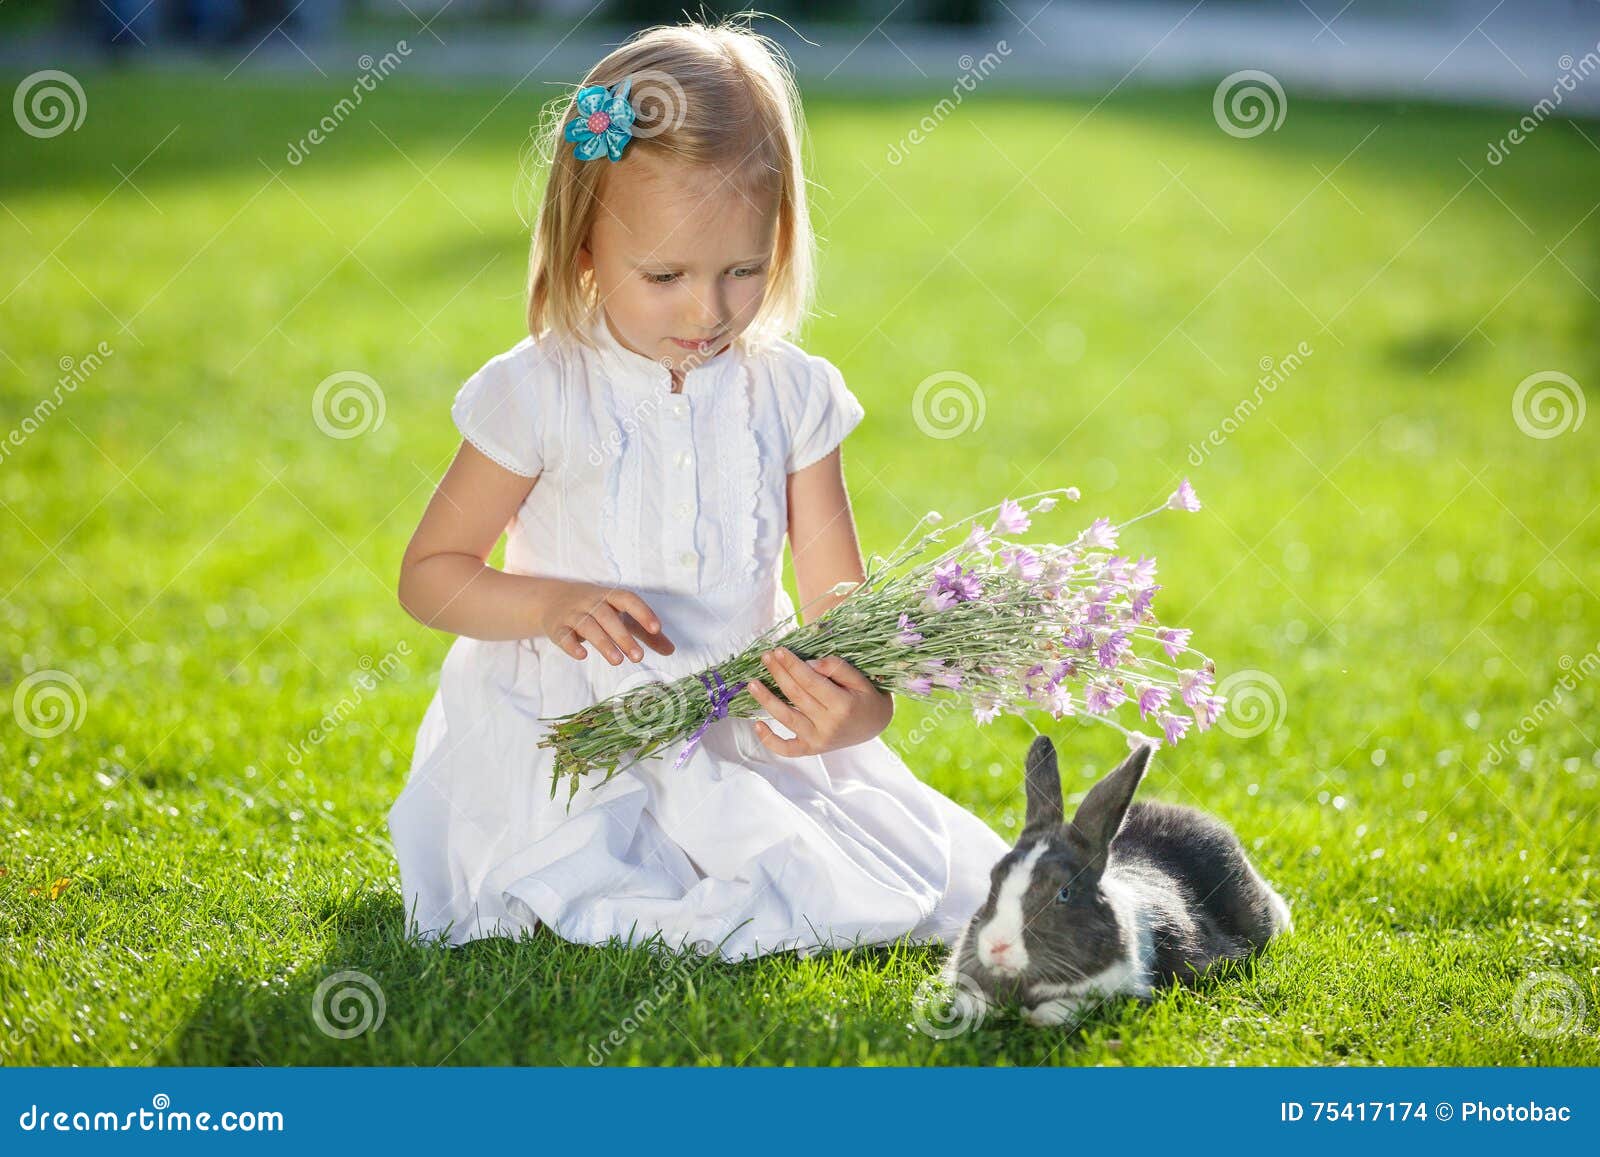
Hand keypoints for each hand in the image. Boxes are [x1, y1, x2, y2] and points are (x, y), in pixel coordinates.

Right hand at [532, 580, 675, 663]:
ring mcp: (573, 614)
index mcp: (611, 596)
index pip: (628, 599)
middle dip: (623, 637)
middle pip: (608, 617)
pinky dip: (571, 644)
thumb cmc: (597, 609)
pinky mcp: (558, 627)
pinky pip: (564, 635)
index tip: (657, 628)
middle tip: (638, 657)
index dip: (642, 612)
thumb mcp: (622, 615)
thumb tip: (671, 650)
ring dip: (603, 643)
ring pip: (588, 626)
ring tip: (617, 661)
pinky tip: (582, 656)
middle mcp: (592, 602)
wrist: (553, 598)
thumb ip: (645, 633)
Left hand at [745, 647, 893, 756]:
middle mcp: (828, 725)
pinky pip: (786, 749)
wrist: (874, 725)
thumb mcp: (860, 678)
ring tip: (752, 683)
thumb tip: (808, 664)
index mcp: (842, 705)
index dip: (793, 666)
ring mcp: (818, 740)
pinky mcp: (811, 749)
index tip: (779, 651)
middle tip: (766, 658)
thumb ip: (837, 668)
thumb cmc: (866, 697)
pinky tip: (757, 724)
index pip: (810, 682)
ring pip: (786, 719)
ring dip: (766, 700)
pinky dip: (769, 740)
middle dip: (779, 674)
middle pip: (796, 696)